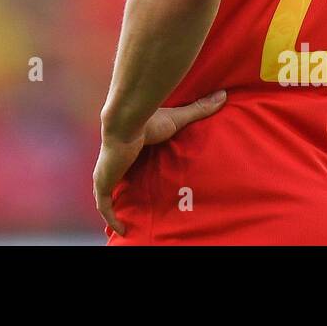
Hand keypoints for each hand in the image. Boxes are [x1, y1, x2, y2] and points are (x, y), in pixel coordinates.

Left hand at [94, 89, 226, 235]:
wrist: (127, 120)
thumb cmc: (149, 120)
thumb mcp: (178, 118)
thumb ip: (199, 109)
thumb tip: (223, 95)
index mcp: (126, 150)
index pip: (126, 165)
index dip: (130, 174)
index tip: (139, 184)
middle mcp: (113, 163)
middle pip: (114, 181)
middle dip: (120, 192)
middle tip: (133, 208)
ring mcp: (105, 174)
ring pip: (105, 195)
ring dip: (113, 208)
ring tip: (125, 223)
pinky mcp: (103, 183)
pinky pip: (105, 206)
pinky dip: (111, 217)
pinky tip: (122, 230)